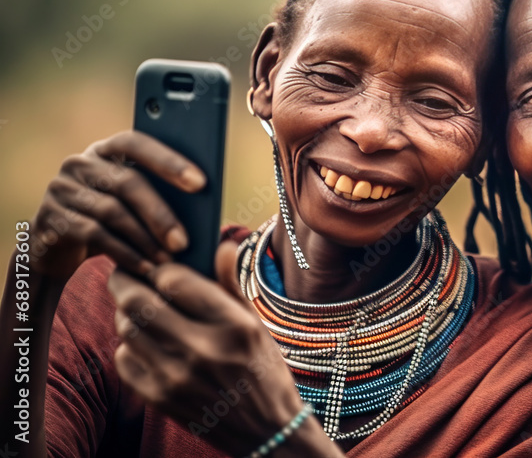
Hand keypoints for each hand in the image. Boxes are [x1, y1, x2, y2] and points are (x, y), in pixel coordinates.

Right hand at [29, 130, 204, 281]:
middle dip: (160, 214)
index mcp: (105, 150)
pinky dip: (125, 253)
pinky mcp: (49, 218)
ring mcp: (61, 189)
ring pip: (112, 211)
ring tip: (168, 261)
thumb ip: (158, 195)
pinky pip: (94, 235)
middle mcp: (79, 163)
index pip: (135, 143)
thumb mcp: (132, 203)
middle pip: (127, 182)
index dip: (168, 161)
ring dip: (145, 240)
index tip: (201, 183)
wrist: (57, 249)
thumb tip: (203, 209)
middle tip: (183, 242)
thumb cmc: (111, 221)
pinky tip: (144, 268)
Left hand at [108, 242, 336, 455]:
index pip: (174, 280)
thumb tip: (223, 243)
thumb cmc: (263, 370)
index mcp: (233, 326)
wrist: (265, 430)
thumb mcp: (256, 323)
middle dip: (126, 281)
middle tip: (127, 275)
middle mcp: (202, 350)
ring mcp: (177, 377)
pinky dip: (130, 346)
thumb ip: (231, 283)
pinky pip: (124, 360)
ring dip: (129, 314)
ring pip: (126, 328)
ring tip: (141, 310)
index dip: (161, 266)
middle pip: (137, 301)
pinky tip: (148, 344)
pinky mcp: (159, 398)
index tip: (160, 264)